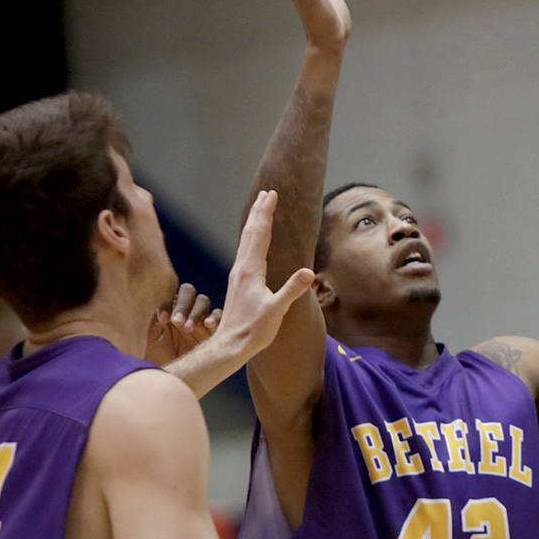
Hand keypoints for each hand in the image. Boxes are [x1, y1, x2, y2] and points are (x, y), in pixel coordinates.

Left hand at [144, 282, 218, 365]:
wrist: (168, 382)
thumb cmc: (155, 363)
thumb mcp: (151, 342)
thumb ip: (154, 323)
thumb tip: (161, 311)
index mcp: (168, 312)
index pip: (171, 296)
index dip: (169, 303)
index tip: (162, 319)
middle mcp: (185, 313)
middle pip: (189, 293)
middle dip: (183, 304)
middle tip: (177, 322)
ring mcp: (200, 322)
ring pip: (203, 302)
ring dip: (196, 312)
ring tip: (188, 328)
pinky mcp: (215, 332)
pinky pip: (219, 317)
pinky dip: (214, 317)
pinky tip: (207, 325)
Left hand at [210, 191, 317, 362]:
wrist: (230, 345)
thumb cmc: (253, 330)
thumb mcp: (276, 311)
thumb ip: (291, 290)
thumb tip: (309, 272)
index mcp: (250, 270)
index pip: (259, 234)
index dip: (266, 213)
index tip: (271, 194)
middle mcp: (241, 268)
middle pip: (249, 233)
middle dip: (258, 212)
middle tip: (266, 193)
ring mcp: (238, 274)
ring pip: (244, 240)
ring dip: (253, 222)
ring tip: (259, 210)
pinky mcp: (238, 282)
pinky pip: (244, 250)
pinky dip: (251, 237)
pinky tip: (253, 241)